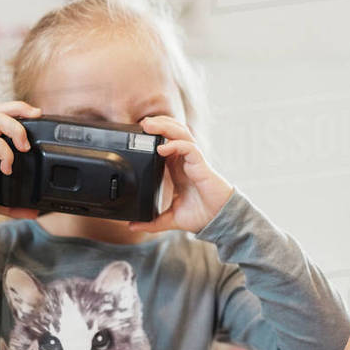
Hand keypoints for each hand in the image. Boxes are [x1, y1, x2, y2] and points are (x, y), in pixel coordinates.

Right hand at [0, 101, 42, 219]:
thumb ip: (16, 204)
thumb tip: (34, 214)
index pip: (4, 115)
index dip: (21, 111)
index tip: (40, 116)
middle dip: (19, 108)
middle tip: (36, 116)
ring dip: (15, 128)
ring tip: (24, 146)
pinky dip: (4, 153)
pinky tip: (7, 168)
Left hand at [129, 115, 232, 233]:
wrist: (218, 220)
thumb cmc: (201, 215)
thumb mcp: (170, 218)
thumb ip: (151, 222)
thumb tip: (132, 226)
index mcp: (177, 168)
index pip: (165, 142)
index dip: (153, 135)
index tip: (136, 133)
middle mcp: (185, 160)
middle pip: (173, 132)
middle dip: (158, 124)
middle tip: (140, 123)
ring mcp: (194, 161)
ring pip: (181, 134)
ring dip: (165, 127)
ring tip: (149, 125)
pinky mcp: (201, 165)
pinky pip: (189, 148)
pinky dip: (176, 144)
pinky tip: (162, 148)